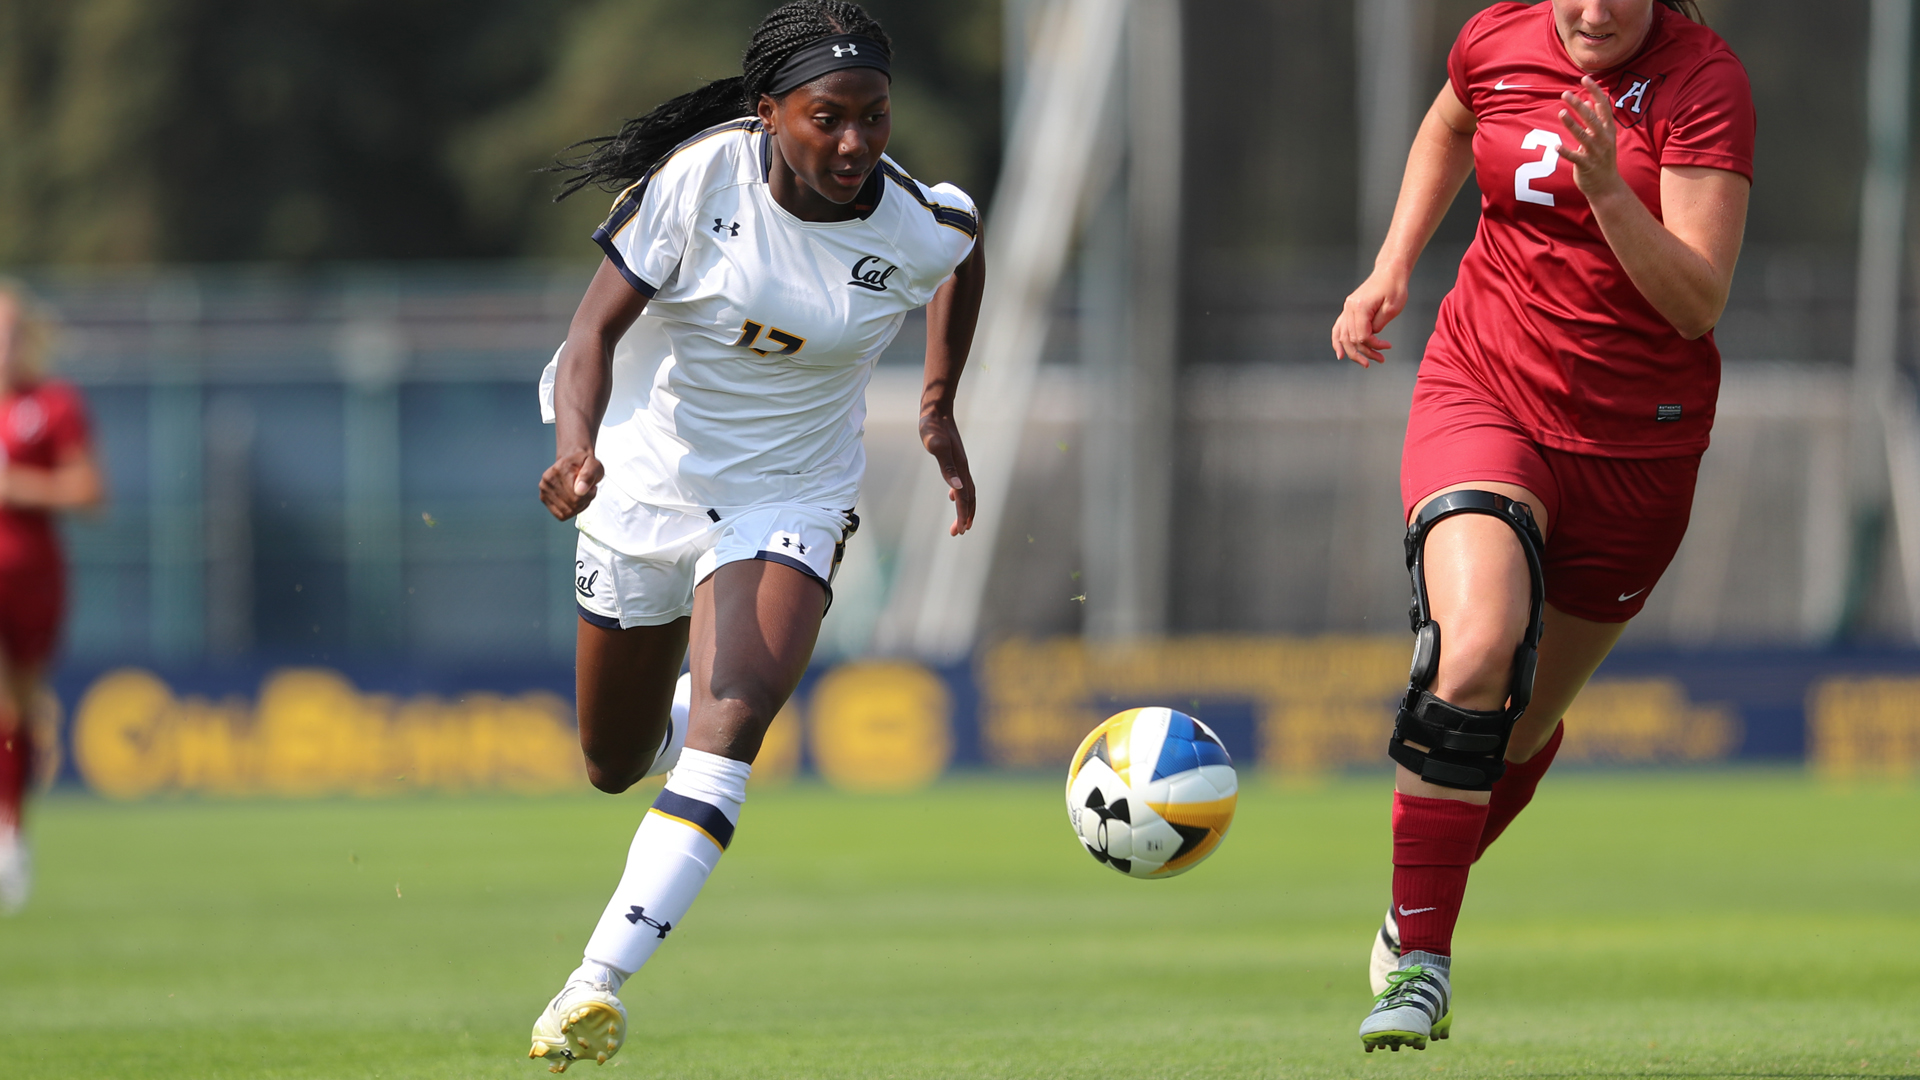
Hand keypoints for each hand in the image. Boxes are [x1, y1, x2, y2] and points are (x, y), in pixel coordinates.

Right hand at [539, 447, 602, 520]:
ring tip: (580, 494)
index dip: (589, 495)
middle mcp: (548, 479)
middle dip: (585, 501)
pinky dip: (570, 511)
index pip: (577, 497)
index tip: (592, 487)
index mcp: (560, 469)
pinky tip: (573, 500)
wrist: (573, 461)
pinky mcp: (543, 498)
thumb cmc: (584, 464)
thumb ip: (589, 475)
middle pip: (572, 506)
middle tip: (587, 490)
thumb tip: (580, 491)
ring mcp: (544, 489)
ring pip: (567, 512)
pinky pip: (561, 515)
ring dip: (579, 507)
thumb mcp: (594, 465)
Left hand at [918, 410, 974, 535]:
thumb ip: (946, 467)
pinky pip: (961, 482)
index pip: (964, 498)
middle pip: (969, 498)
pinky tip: (952, 497)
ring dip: (964, 507)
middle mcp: (963, 468)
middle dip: (965, 516)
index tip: (960, 531)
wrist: (936, 410)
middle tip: (959, 533)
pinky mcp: (954, 459)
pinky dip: (959, 494)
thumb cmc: (932, 428)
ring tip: (960, 521)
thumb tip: (956, 489)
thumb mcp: (936, 446)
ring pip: (967, 491)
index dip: (962, 515)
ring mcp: (960, 464)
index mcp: (960, 468)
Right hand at [1331, 267, 1408, 366]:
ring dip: (1352, 351)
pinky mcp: (1349, 308)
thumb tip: (1370, 336)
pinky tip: (1340, 354)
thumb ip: (1378, 325)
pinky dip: (1338, 341)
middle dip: (1365, 352)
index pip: (1361, 335)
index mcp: (1359, 307)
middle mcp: (1349, 307)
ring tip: (1363, 363)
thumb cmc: (1394, 288)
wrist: (1390, 271)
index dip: (1373, 345)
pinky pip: (1339, 328)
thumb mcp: (1392, 308)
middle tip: (1380, 360)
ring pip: (1343, 336)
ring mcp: (1347, 308)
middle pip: (1351, 338)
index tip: (1387, 346)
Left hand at [1559, 76, 1625, 198]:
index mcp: (1608, 130)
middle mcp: (1604, 139)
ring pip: (1584, 136)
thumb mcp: (1603, 137)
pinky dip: (1566, 152)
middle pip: (1592, 118)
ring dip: (1572, 125)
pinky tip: (1556, 147)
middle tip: (1566, 94)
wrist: (1607, 186)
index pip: (1603, 106)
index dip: (1595, 91)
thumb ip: (1596, 119)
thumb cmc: (1601, 159)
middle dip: (1579, 105)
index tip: (1585, 78)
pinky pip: (1575, 157)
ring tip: (1561, 113)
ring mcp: (1596, 153)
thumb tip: (1588, 101)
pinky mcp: (1587, 166)